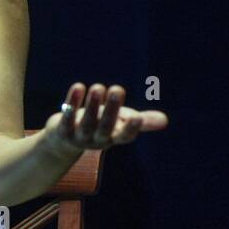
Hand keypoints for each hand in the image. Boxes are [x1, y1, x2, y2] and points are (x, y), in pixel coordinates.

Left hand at [41, 82, 168, 156]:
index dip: (131, 128)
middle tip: (117, 89)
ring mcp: (79, 137)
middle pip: (105, 127)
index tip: (138, 116)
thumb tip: (165, 121)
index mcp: (114, 137)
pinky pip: (67, 117)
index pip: (125, 136)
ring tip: (98, 87)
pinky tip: (79, 86)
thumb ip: (140, 121)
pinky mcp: (62, 130)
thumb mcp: (119, 123)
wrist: (64, 141)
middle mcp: (97, 140)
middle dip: (112, 110)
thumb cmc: (98, 126)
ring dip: (93, 105)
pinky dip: (72, 102)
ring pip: (87, 123)